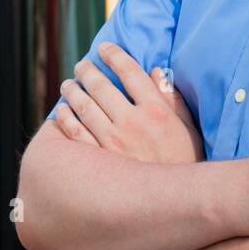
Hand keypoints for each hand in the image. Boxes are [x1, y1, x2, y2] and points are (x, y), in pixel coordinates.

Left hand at [53, 41, 204, 163]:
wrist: (175, 202)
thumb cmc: (184, 162)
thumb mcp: (187, 128)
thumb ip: (172, 99)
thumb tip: (157, 72)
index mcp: (156, 110)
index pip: (130, 72)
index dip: (115, 55)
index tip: (105, 48)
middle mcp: (133, 122)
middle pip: (102, 86)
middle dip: (87, 71)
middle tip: (81, 65)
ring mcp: (114, 142)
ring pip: (84, 107)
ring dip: (73, 91)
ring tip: (68, 84)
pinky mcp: (100, 161)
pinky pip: (75, 133)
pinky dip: (65, 118)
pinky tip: (61, 111)